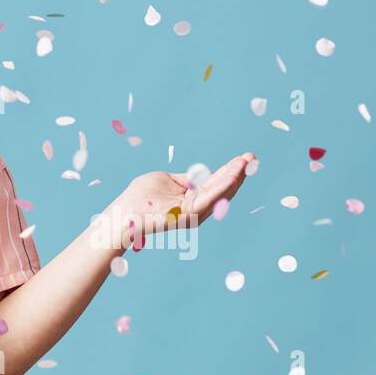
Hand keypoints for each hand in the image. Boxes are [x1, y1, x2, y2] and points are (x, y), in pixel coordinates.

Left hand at [109, 151, 256, 242]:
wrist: (124, 212)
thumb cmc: (140, 196)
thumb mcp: (166, 180)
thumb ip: (185, 179)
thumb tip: (199, 174)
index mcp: (191, 200)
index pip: (215, 183)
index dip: (229, 171)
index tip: (244, 158)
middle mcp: (196, 208)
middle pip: (221, 189)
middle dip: (237, 173)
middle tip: (252, 158)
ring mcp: (192, 214)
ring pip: (218, 194)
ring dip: (233, 179)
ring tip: (245, 164)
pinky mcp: (186, 216)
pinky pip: (207, 200)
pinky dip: (221, 188)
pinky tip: (232, 177)